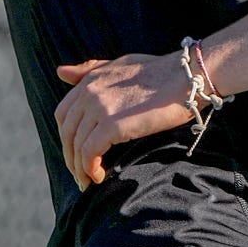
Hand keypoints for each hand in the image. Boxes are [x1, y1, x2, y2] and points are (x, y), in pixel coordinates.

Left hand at [53, 53, 193, 185]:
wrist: (188, 77)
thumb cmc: (161, 72)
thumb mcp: (121, 64)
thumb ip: (90, 70)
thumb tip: (60, 72)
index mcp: (90, 79)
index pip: (63, 113)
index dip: (67, 137)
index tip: (75, 153)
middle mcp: (89, 92)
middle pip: (67, 132)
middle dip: (70, 156)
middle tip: (79, 174)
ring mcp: (99, 108)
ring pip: (77, 145)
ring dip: (80, 168)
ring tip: (88, 182)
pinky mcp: (113, 125)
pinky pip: (90, 152)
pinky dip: (90, 168)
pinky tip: (99, 177)